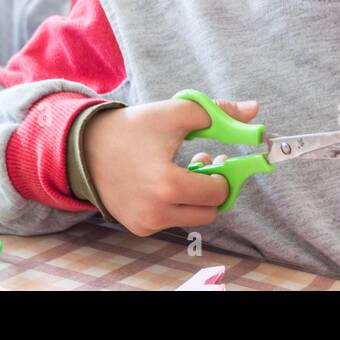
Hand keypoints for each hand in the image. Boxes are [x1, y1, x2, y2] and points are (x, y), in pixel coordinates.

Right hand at [84, 97, 258, 235]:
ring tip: (183, 168)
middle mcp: (156, 212)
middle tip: (203, 160)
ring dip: (195, 195)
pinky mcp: (138, 228)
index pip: (218, 192)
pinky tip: (164, 180)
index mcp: (167, 185)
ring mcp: (145, 224)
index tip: (220, 157)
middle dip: (212, 186)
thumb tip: (253, 111)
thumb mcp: (177, 113)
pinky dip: (176, 203)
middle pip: (210, 211)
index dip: (224, 173)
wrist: (85, 147)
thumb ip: (219, 113)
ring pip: (192, 217)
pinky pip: (172, 220)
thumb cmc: (133, 128)